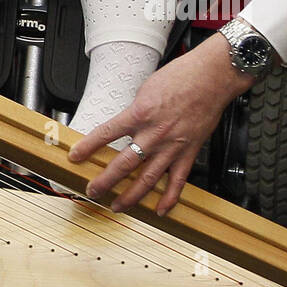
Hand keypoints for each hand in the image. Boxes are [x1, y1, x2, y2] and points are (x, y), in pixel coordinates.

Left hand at [67, 35, 254, 214]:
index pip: (106, 133)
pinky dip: (169, 197)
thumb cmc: (181, 77)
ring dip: (131, 196)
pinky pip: (178, 181)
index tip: (75, 157)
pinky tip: (160, 209)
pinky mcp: (189, 152)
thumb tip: (126, 123)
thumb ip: (136, 110)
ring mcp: (172, 146)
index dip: (88, 147)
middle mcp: (154, 133)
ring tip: (118, 206)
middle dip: (105, 180)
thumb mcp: (146, 88)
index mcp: (139, 113)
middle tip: (93, 191)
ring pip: (148, 179)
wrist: (211, 77)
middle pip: (124, 163)